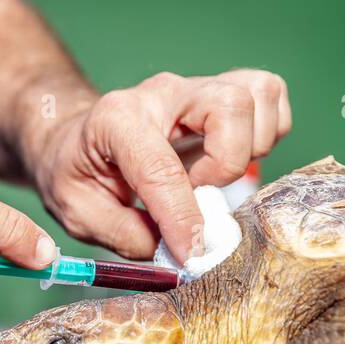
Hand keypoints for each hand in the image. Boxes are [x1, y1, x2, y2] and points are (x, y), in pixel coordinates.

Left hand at [32, 69, 290, 261]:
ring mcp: (197, 89)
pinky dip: (266, 134)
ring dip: (251, 147)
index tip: (192, 254)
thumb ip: (126, 235)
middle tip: (199, 194)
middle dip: (228, 163)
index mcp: (117, 119)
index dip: (182, 217)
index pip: (162, 166)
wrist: (75, 140)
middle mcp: (164, 93)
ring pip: (257, 96)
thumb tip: (179, 254)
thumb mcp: (78, 213)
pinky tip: (231, 161)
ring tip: (212, 178)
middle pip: (230, 104)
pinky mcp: (222, 94)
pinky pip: (269, 98)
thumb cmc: (77, 174)